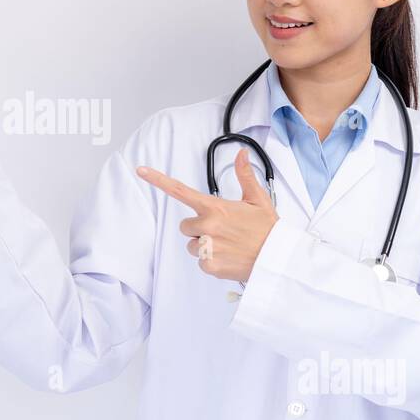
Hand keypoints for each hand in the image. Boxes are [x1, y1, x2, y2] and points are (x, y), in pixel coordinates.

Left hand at [135, 147, 277, 282]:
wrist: (278, 258)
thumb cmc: (268, 229)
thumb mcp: (258, 199)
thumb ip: (245, 175)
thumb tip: (241, 154)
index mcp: (214, 207)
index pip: (180, 190)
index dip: (158, 180)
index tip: (141, 170)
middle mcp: (207, 226)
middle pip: (185, 226)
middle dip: (199, 229)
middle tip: (222, 231)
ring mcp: (207, 246)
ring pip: (192, 245)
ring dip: (205, 246)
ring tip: (228, 246)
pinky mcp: (209, 265)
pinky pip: (201, 262)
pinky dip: (212, 262)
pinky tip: (229, 258)